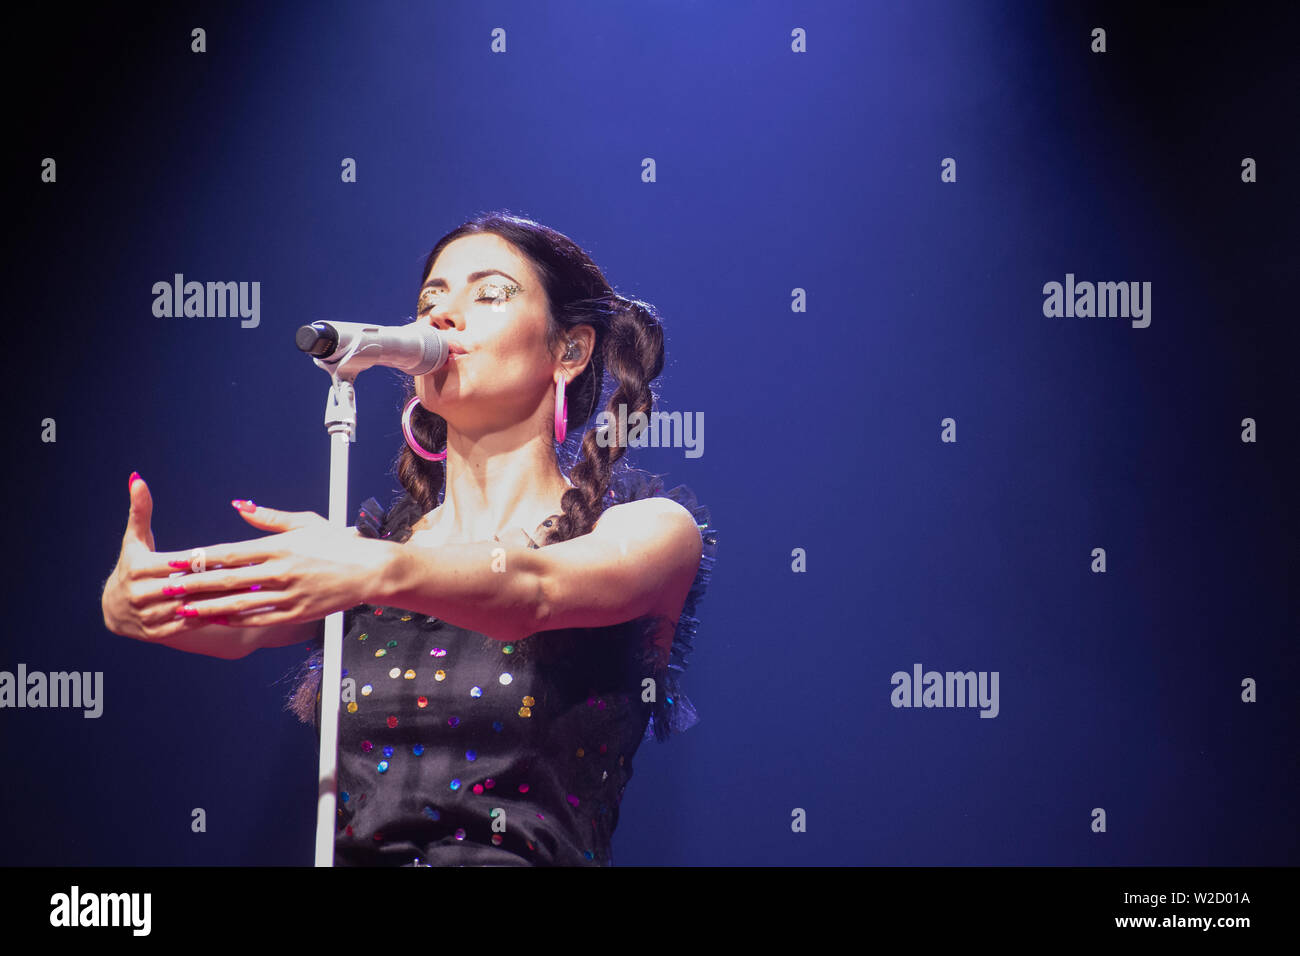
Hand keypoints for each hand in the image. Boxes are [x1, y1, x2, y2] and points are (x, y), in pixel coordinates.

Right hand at [102, 474, 245, 641]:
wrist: (113, 608)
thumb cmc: (132, 565)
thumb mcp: (134, 540)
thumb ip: (140, 510)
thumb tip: (138, 478)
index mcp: (137, 569)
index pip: (177, 563)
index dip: (204, 560)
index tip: (232, 554)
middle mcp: (139, 594)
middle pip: (187, 585)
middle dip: (218, 580)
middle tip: (250, 574)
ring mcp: (146, 616)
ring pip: (190, 606)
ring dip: (219, 601)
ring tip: (249, 594)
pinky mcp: (154, 634)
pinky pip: (187, 626)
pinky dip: (210, 619)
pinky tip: (235, 612)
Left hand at [141, 500, 393, 627]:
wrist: (370, 569)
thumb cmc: (338, 542)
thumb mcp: (305, 522)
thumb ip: (269, 517)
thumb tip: (239, 505)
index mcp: (279, 547)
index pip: (230, 553)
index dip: (200, 559)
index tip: (177, 561)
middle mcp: (280, 571)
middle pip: (228, 580)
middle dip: (195, 586)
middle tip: (167, 589)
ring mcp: (288, 594)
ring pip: (240, 603)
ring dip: (209, 608)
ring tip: (184, 611)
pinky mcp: (297, 612)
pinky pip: (261, 618)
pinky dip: (237, 620)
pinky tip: (218, 620)